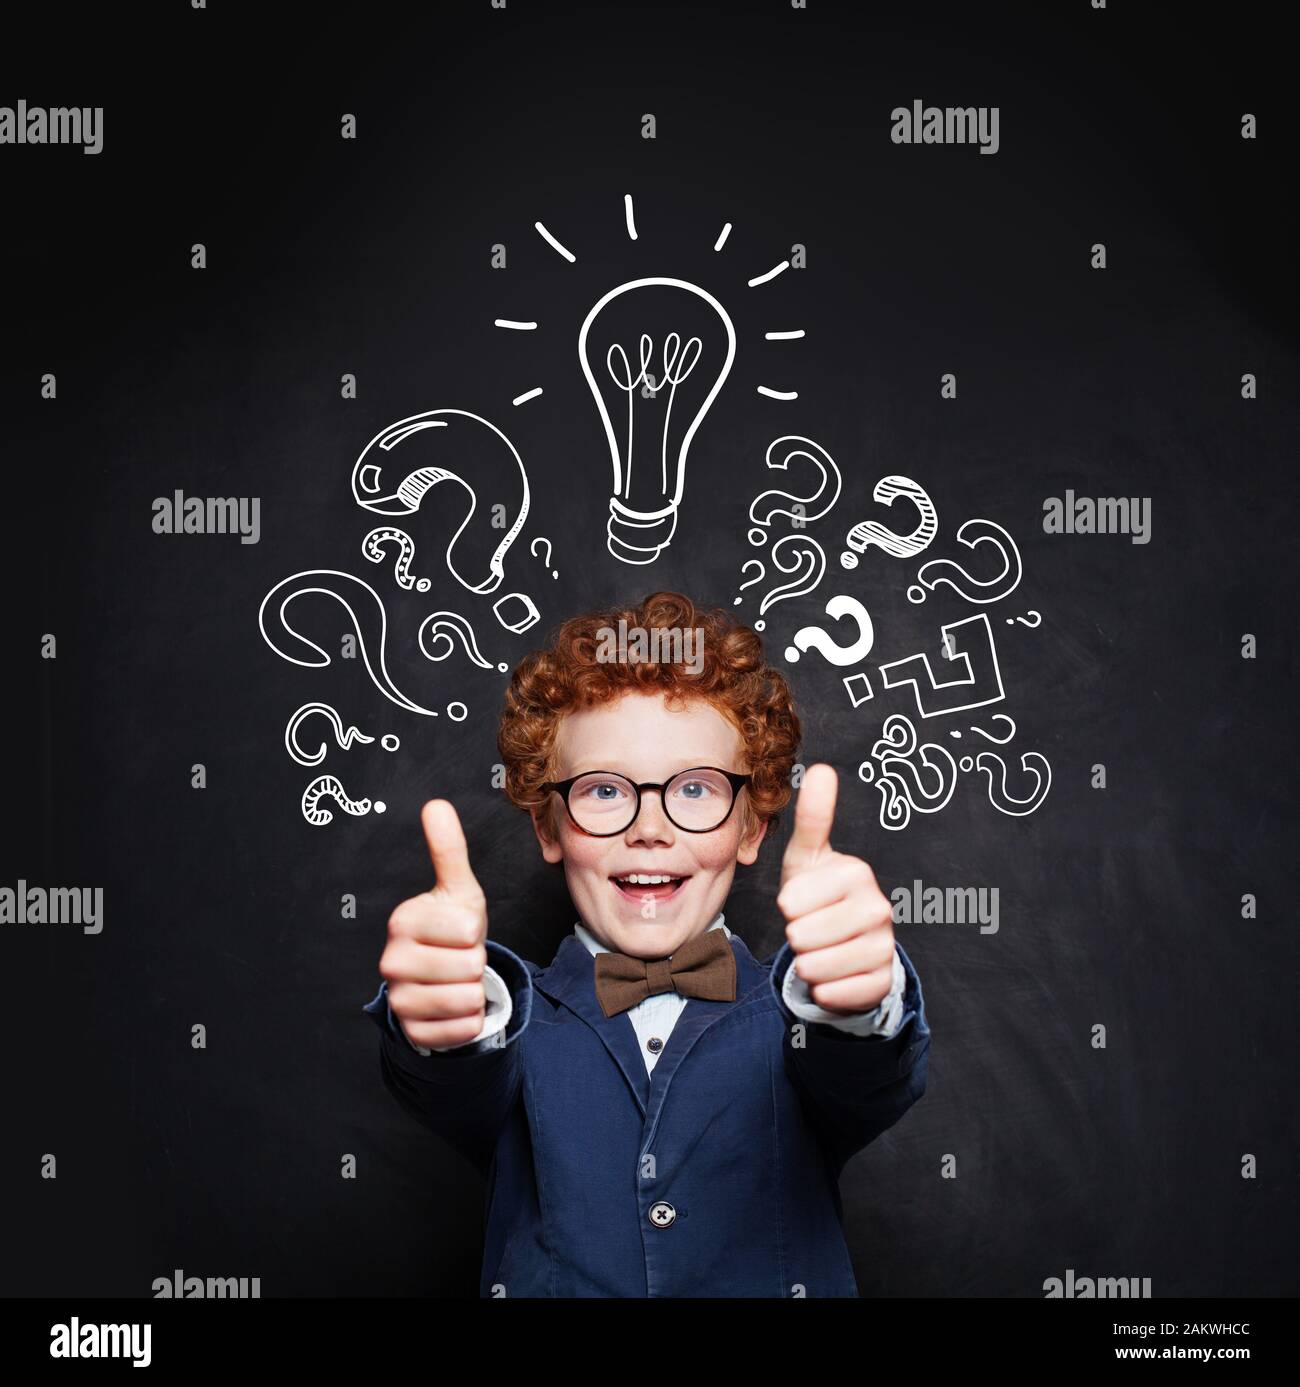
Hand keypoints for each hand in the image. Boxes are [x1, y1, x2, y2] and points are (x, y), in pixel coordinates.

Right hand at [379, 799, 489, 1049]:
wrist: (440, 976)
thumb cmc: (452, 929)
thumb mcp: (457, 889)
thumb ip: (448, 849)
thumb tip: (436, 805)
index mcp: (402, 921)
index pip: (467, 930)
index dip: (474, 933)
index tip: (458, 932)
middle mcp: (391, 962)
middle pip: (469, 967)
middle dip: (475, 963)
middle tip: (459, 957)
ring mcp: (399, 999)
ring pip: (467, 999)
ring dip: (473, 991)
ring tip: (457, 979)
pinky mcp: (411, 1032)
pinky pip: (462, 1030)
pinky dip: (469, 1021)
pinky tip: (454, 1006)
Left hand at [776, 763, 895, 1013]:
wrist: (844, 945)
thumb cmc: (819, 896)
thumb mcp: (808, 858)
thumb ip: (813, 816)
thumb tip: (821, 768)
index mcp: (856, 872)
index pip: (791, 902)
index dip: (787, 907)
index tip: (803, 901)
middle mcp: (878, 907)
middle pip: (801, 936)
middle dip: (796, 938)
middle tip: (813, 928)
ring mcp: (884, 946)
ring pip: (815, 967)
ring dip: (807, 965)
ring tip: (821, 949)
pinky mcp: (883, 982)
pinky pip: (835, 994)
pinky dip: (824, 991)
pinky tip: (833, 976)